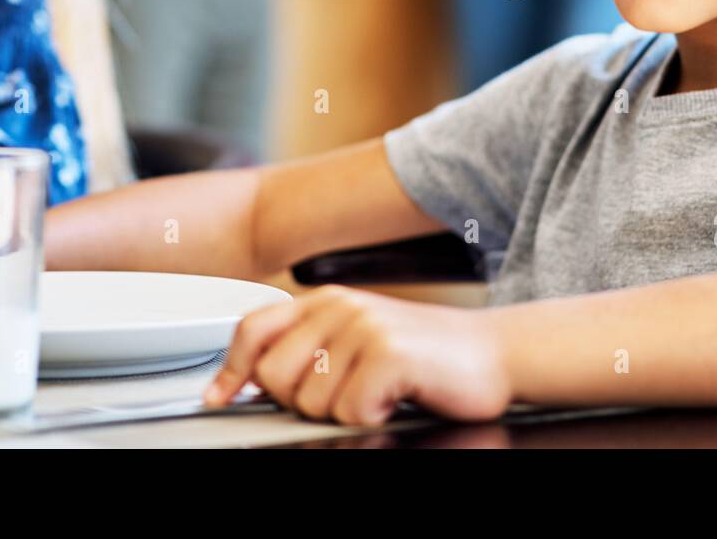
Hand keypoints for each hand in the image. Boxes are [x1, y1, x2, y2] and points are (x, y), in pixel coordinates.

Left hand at [203, 285, 512, 425]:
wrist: (495, 353)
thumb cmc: (427, 356)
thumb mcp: (360, 339)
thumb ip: (309, 349)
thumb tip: (248, 383)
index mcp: (326, 300)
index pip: (254, 328)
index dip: (231, 368)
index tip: (220, 397)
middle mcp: (340, 306)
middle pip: (273, 377)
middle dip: (300, 402)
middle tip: (346, 395)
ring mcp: (364, 326)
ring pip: (310, 403)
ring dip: (344, 411)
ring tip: (378, 392)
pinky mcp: (389, 352)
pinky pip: (351, 411)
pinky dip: (374, 415)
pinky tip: (397, 396)